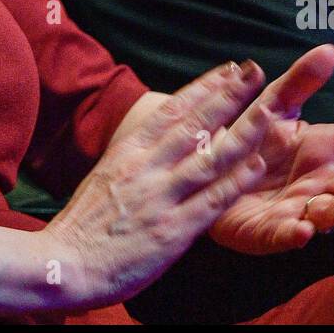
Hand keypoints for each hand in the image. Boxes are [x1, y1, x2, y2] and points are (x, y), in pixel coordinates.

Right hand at [41, 60, 274, 309]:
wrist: (63, 263)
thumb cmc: (85, 223)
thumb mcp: (107, 175)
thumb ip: (138, 158)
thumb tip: (164, 140)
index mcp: (129, 151)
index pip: (173, 109)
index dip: (205, 86)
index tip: (229, 68)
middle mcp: (146, 167)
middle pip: (195, 123)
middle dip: (228, 94)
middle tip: (255, 71)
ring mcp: (160, 198)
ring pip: (210, 158)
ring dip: (243, 132)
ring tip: (270, 111)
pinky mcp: (171, 231)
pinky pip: (210, 201)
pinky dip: (235, 181)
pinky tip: (256, 164)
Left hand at [207, 45, 333, 254]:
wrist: (208, 172)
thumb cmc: (250, 140)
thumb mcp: (273, 104)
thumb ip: (300, 81)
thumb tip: (328, 49)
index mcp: (323, 148)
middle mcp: (318, 180)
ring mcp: (298, 207)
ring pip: (327, 211)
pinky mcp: (269, 231)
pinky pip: (284, 234)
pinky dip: (296, 233)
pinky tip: (305, 230)